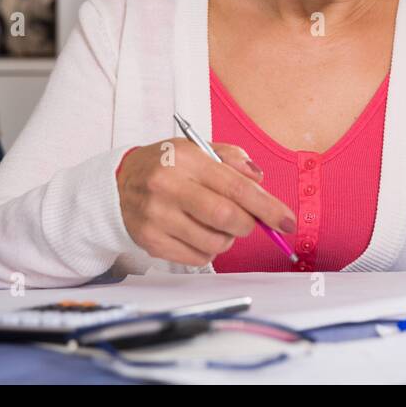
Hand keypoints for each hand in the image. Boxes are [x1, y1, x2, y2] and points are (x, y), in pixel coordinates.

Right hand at [115, 139, 296, 266]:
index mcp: (184, 159)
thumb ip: (231, 158)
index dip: (268, 207)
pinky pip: (197, 258)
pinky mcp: (151, 241)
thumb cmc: (165, 165)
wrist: (118, 184)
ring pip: (214, 243)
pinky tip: (197, 232)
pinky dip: (208, 249)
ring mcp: (157, 217)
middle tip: (247, 221)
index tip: (287, 221)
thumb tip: (259, 180)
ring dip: (227, 238)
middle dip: (248, 225)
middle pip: (226, 219)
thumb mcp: (196, 148)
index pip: (236, 187)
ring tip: (216, 224)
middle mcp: (168, 187)